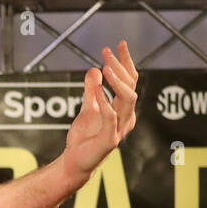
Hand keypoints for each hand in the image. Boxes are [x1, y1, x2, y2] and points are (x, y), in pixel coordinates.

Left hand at [61, 42, 138, 183]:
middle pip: (131, 86)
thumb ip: (91, 91)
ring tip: (105, 67)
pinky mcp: (110, 139)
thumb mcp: (87, 109)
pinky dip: (104, 101)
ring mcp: (120, 128)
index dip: (126, 62)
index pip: (131, 80)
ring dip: (117, 81)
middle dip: (120, 67)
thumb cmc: (83, 139)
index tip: (120, 44)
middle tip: (106, 52)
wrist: (74, 163)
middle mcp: (126, 116)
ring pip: (128, 99)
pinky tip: (97, 89)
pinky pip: (111, 116)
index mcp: (123, 108)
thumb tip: (93, 70)